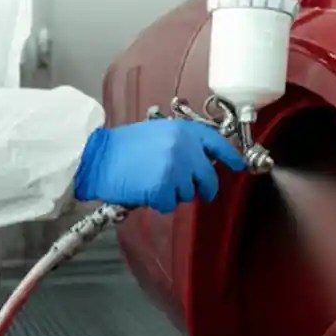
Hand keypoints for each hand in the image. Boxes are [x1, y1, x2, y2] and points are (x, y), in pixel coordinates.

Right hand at [73, 119, 246, 213]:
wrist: (96, 157)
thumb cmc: (122, 147)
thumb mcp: (157, 133)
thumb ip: (181, 144)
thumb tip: (200, 160)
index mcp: (183, 131)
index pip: (217, 143)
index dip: (230, 157)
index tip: (238, 165)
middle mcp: (184, 148)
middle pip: (208, 177)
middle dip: (203, 188)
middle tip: (193, 191)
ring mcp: (175, 168)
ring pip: (188, 193)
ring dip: (173, 194)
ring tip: (151, 181)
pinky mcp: (163, 187)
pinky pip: (169, 204)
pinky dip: (157, 203)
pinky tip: (144, 191)